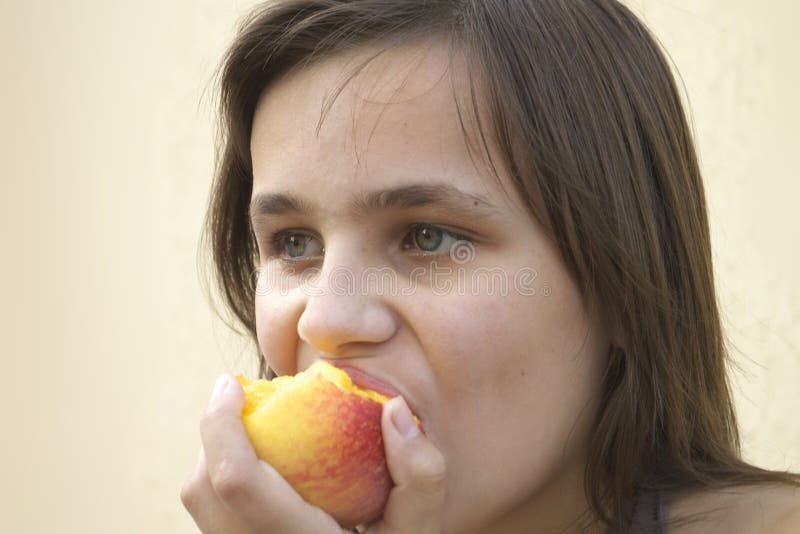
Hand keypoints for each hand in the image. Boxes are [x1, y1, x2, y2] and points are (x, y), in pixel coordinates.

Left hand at [180, 374, 447, 533]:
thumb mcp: (418, 526)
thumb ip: (420, 472)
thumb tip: (394, 407)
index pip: (236, 482)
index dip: (221, 425)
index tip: (232, 383)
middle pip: (202, 490)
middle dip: (214, 435)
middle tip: (241, 401)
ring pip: (200, 506)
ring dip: (215, 457)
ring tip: (252, 430)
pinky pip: (212, 517)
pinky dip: (221, 481)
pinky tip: (259, 465)